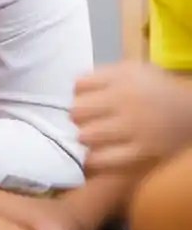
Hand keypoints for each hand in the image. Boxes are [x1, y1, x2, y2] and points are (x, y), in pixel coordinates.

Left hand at [73, 62, 191, 173]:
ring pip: (86, 135)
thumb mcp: (134, 71)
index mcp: (122, 77)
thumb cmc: (157, 90)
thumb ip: (102, 76)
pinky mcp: (141, 151)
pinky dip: (94, 158)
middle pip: (77, 111)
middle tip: (86, 121)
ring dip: (86, 137)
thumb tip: (71, 91)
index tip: (85, 100)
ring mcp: (133, 127)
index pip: (79, 85)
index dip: (79, 94)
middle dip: (78, 117)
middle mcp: (126, 100)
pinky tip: (95, 155)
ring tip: (94, 137)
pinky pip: (102, 158)